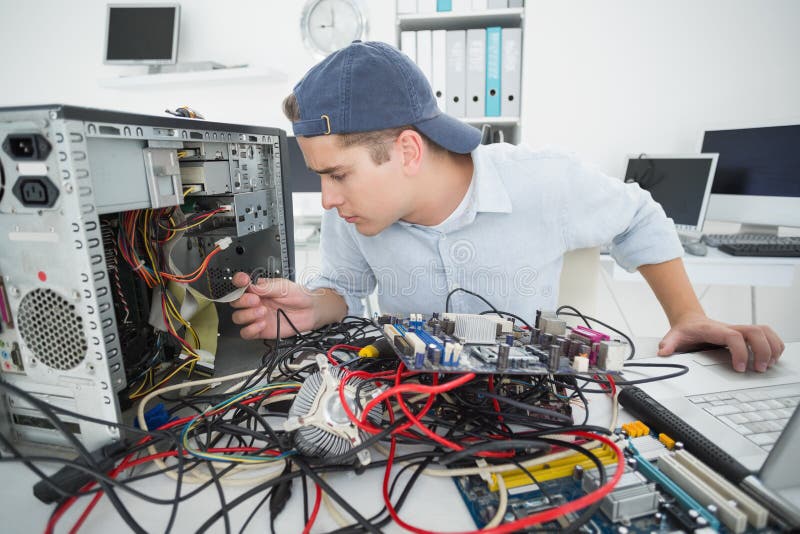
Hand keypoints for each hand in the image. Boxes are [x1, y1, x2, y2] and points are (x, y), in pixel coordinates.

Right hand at [230, 272, 317, 339]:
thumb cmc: (298, 296)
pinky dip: (250, 329)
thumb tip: (251, 286)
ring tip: (262, 312)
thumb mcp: (283, 286)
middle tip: (256, 300)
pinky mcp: (261, 330)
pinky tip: (262, 324)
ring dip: (247, 315)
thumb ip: (266, 287)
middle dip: (242, 301)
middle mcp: (255, 303)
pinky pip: (246, 333)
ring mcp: (256, 317)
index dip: (238, 282)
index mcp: (258, 289)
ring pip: (238, 318)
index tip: (243, 281)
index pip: (240, 285)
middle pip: (235, 303)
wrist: (310, 311)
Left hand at [657, 312, 784, 371]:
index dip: (740, 351)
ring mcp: (739, 330)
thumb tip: (663, 353)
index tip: (740, 368)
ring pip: (764, 331)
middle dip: (762, 351)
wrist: (690, 320)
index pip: (734, 336)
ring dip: (772, 347)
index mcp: (714, 330)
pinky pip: (767, 335)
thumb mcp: (673, 336)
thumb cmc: (686, 330)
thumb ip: (668, 344)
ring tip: (768, 365)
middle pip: (756, 332)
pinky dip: (773, 345)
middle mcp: (730, 328)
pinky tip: (771, 358)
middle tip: (759, 369)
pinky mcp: (745, 335)